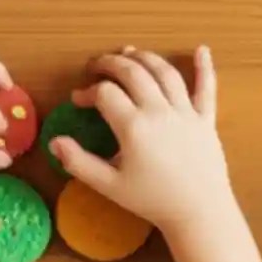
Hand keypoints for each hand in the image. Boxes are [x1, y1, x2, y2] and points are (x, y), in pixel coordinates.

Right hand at [50, 46, 234, 234]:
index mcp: (134, 127)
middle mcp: (159, 111)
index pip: (105, 94)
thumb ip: (79, 163)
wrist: (198, 212)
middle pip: (133, 72)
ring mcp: (185, 112)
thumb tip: (54, 142)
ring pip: (165, 72)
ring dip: (145, 58)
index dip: (88, 92)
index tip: (79, 100)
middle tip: (97, 65)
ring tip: (130, 53)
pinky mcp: (206, 119)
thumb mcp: (109, 186)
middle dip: (111, 63)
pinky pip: (207, 88)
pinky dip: (205, 67)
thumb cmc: (152, 201)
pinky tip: (203, 49)